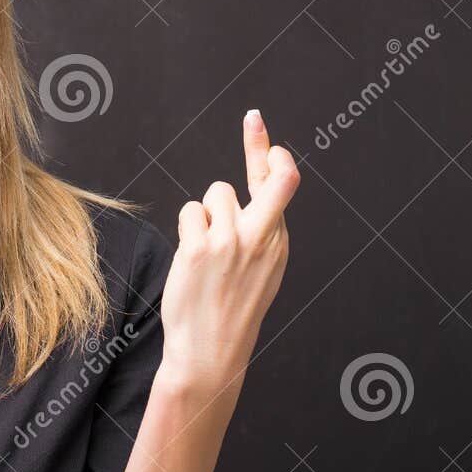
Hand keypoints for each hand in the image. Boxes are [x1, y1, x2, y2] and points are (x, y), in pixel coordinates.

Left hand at [159, 109, 299, 391]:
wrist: (210, 350)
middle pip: (276, 178)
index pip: (284, 186)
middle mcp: (262, 238)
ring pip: (215, 193)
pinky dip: (187, 228)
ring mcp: (232, 241)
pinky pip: (190, 213)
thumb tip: (253, 190)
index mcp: (279, 242)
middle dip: (262, 146)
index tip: (260, 129)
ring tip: (206, 249)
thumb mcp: (260, 269)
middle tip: (254, 121)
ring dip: (205, 213)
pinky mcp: (201, 248)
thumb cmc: (231, 308)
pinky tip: (192, 257)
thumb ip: (260, 230)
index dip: (271, 153)